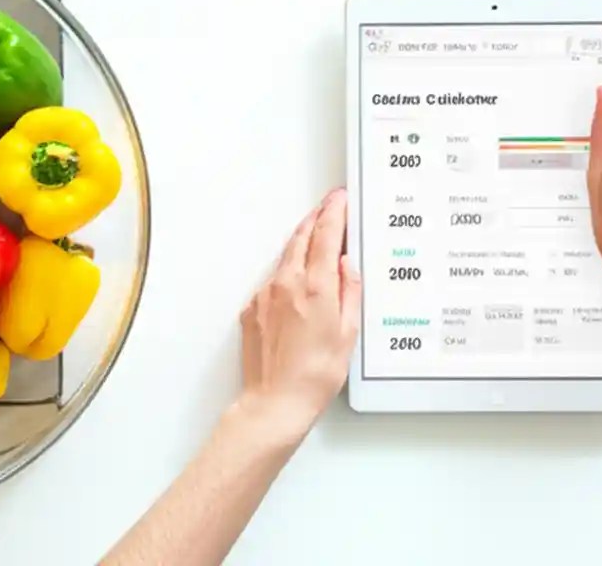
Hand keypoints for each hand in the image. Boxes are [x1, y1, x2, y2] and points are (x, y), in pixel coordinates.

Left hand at [237, 188, 360, 438]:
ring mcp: (265, 295)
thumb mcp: (348, 333)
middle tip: (329, 208)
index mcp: (314, 286)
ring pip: (285, 257)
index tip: (340, 199)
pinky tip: (298, 282)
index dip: (334, 212)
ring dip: (301, 243)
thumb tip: (347, 265)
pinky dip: (287, 272)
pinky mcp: (251, 309)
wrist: (275, 402)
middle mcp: (286, 284)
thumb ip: (349, 292)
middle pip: (301, 238)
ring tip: (316, 238)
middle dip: (316, 219)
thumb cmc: (314, 376)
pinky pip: (272, 281)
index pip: (325, 235)